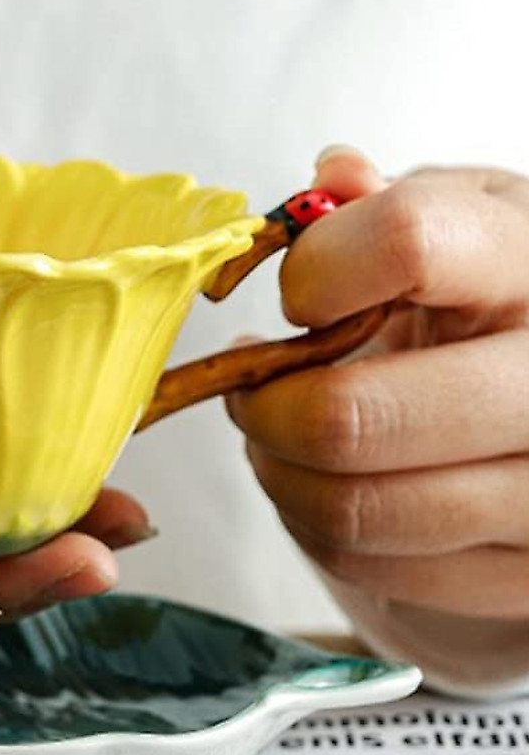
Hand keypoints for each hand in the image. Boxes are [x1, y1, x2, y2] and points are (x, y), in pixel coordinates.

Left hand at [230, 147, 528, 626]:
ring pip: (350, 506)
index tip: (298, 293)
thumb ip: (388, 205)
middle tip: (254, 390)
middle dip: (266, 407)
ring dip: (280, 472)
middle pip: (350, 416)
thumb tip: (334, 178)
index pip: (407, 243)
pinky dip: (316, 526)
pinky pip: (367, 563)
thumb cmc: (491, 304)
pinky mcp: (527, 576)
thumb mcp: (463, 227)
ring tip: (282, 436)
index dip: (313, 272)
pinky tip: (329, 485)